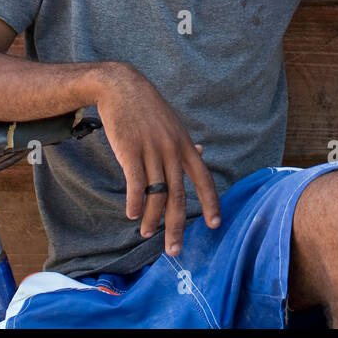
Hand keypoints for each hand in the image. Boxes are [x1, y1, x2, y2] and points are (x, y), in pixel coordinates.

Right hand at [87, 63, 220, 256]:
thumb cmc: (147, 108)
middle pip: (179, 196)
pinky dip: (134, 203)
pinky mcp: (130, 151)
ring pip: (156, 194)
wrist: (122, 87)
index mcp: (185, 146)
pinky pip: (136, 184)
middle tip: (174, 250)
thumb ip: (185, 143)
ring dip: (151, 219)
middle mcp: (172, 151)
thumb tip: (201, 152)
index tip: (215, 225)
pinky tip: (132, 215)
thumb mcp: (173, 124)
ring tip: (146, 233)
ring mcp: (152, 151)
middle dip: (177, 226)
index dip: (211, 203)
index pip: (204, 179)